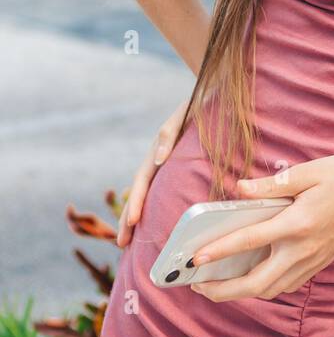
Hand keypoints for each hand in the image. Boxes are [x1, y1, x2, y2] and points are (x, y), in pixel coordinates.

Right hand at [116, 96, 189, 247]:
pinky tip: (150, 225)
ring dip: (135, 218)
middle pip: (138, 193)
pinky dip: (152, 209)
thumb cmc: (197, 103)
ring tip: (128, 242)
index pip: (142, 181)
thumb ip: (169, 135)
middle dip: (128, 218)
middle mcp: (157, 160)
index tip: (132, 222)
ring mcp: (164, 165)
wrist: (210, 92)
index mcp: (158, 150)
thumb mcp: (183, 115)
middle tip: (121, 244)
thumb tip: (157, 159)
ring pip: (145, 195)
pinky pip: (160, 192)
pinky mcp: (174, 168)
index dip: (137, 202)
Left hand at [188, 153, 333, 301]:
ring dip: (242, 293)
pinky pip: (286, 285)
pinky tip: (253, 275)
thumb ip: (271, 186)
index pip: (249, 242)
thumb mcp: (310, 170)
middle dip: (223, 291)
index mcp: (298, 223)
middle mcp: (304, 249)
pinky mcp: (321, 262)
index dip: (218, 251)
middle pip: (256, 284)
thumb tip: (238, 189)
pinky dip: (264, 287)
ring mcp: (313, 260)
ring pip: (271, 289)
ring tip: (219, 285)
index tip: (194, 260)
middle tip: (197, 286)